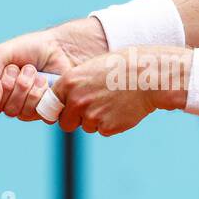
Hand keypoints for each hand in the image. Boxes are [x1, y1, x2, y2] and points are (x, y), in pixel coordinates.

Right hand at [0, 17, 107, 120]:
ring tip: (33, 71)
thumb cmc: (31, 49)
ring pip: (13, 111)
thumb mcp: (2, 53)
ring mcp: (21, 109)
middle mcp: (1, 100)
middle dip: (6, 84)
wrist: (62, 49)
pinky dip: (39, 93)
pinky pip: (33, 113)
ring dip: (24, 86)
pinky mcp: (42, 113)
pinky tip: (44, 81)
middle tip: (16, 68)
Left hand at [52, 46, 190, 134]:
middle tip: (94, 108)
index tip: (66, 109)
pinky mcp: (107, 127)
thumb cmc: (122, 67)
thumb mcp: (91, 68)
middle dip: (76, 119)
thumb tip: (66, 100)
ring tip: (114, 102)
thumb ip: (76, 85)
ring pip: (87, 126)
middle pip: (66, 122)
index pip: (51, 105)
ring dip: (97, 120)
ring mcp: (91, 116)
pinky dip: (112, 124)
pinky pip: (104, 130)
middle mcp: (76, 101)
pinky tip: (122, 109)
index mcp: (69, 82)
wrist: (148, 76)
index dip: (60, 108)